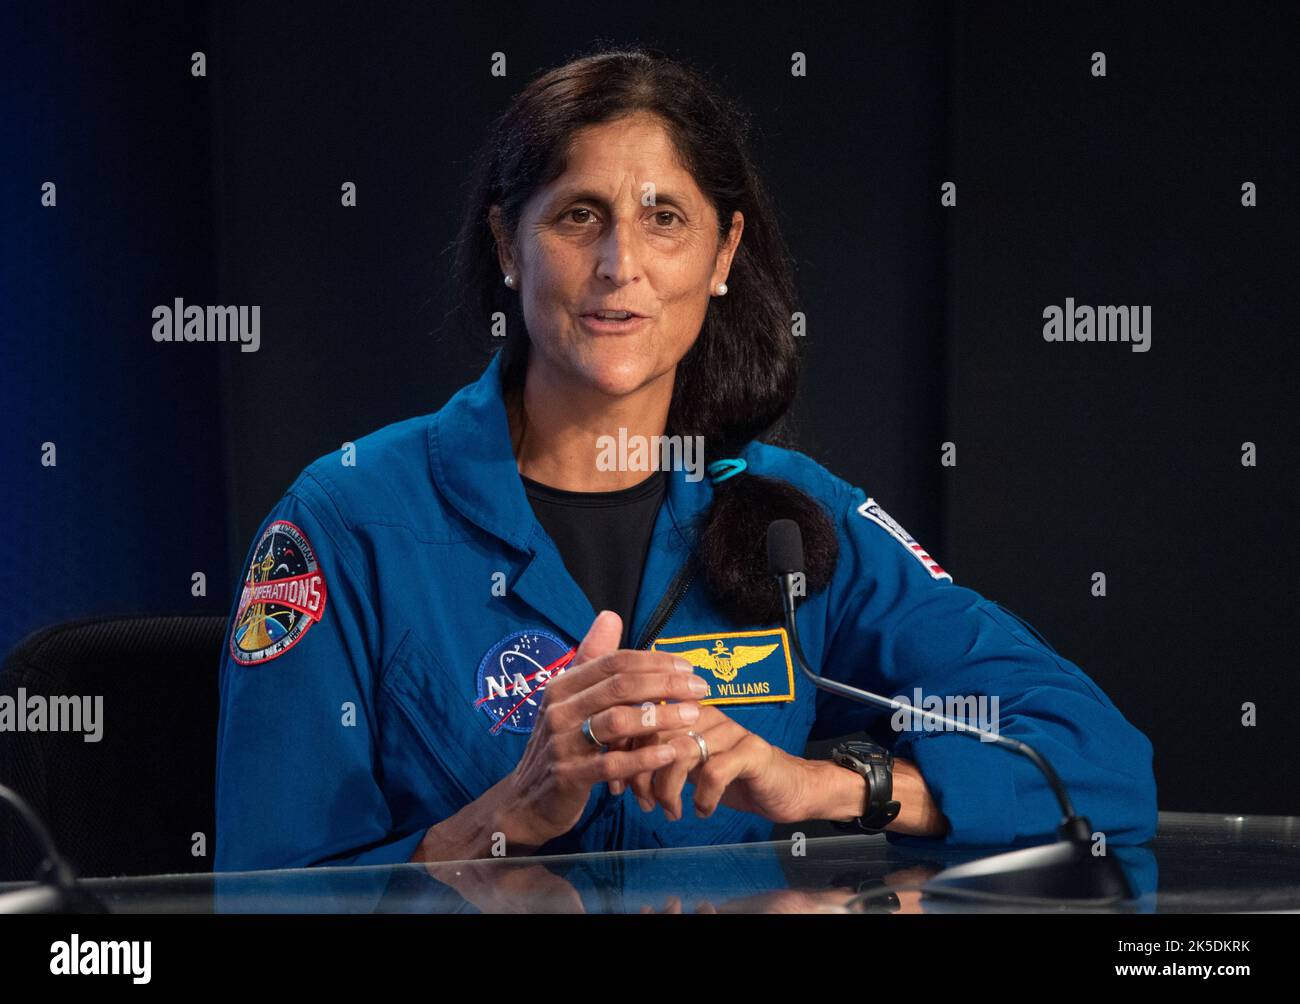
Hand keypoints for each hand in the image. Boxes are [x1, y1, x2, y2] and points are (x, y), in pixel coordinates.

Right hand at [501, 610, 709, 848]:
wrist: (526, 800)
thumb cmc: (561, 745)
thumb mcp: (570, 700)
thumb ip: (592, 660)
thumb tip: (611, 615)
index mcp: (561, 686)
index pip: (614, 662)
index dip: (654, 661)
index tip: (688, 667)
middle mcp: (559, 710)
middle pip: (620, 687)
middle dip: (666, 684)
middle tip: (701, 689)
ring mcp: (562, 744)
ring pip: (618, 722)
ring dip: (661, 716)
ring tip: (694, 716)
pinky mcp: (569, 777)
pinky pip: (612, 764)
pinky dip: (644, 758)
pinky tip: (671, 753)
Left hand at [626, 703, 815, 824]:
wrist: (786, 788)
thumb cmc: (732, 778)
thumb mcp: (689, 767)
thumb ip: (658, 760)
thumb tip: (617, 770)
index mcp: (687, 712)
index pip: (643, 721)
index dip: (626, 754)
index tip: (620, 785)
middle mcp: (707, 714)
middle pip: (657, 736)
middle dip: (643, 775)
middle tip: (645, 804)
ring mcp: (731, 731)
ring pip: (682, 753)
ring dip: (669, 790)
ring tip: (672, 812)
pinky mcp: (753, 752)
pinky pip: (715, 772)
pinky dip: (703, 798)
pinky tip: (703, 811)